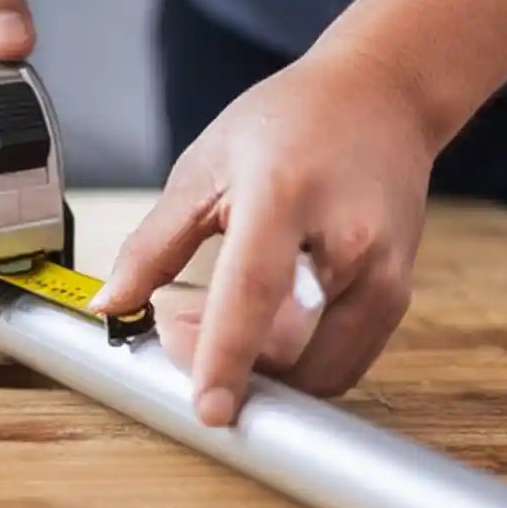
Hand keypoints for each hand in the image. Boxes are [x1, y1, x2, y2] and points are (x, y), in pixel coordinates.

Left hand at [90, 51, 435, 425]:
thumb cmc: (290, 123)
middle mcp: (346, 239)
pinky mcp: (397, 294)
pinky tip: (265, 321)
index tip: (209, 410)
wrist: (381, 97)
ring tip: (223, 315)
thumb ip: (152, 244)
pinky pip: (341, 360)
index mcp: (285, 196)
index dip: (227, 357)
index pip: (253, 291)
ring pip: (315, 366)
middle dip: (226, 362)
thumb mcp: (203, 167)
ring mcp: (382, 271)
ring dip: (260, 366)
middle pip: (288, 347)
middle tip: (181, 326)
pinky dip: (295, 360)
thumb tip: (109, 303)